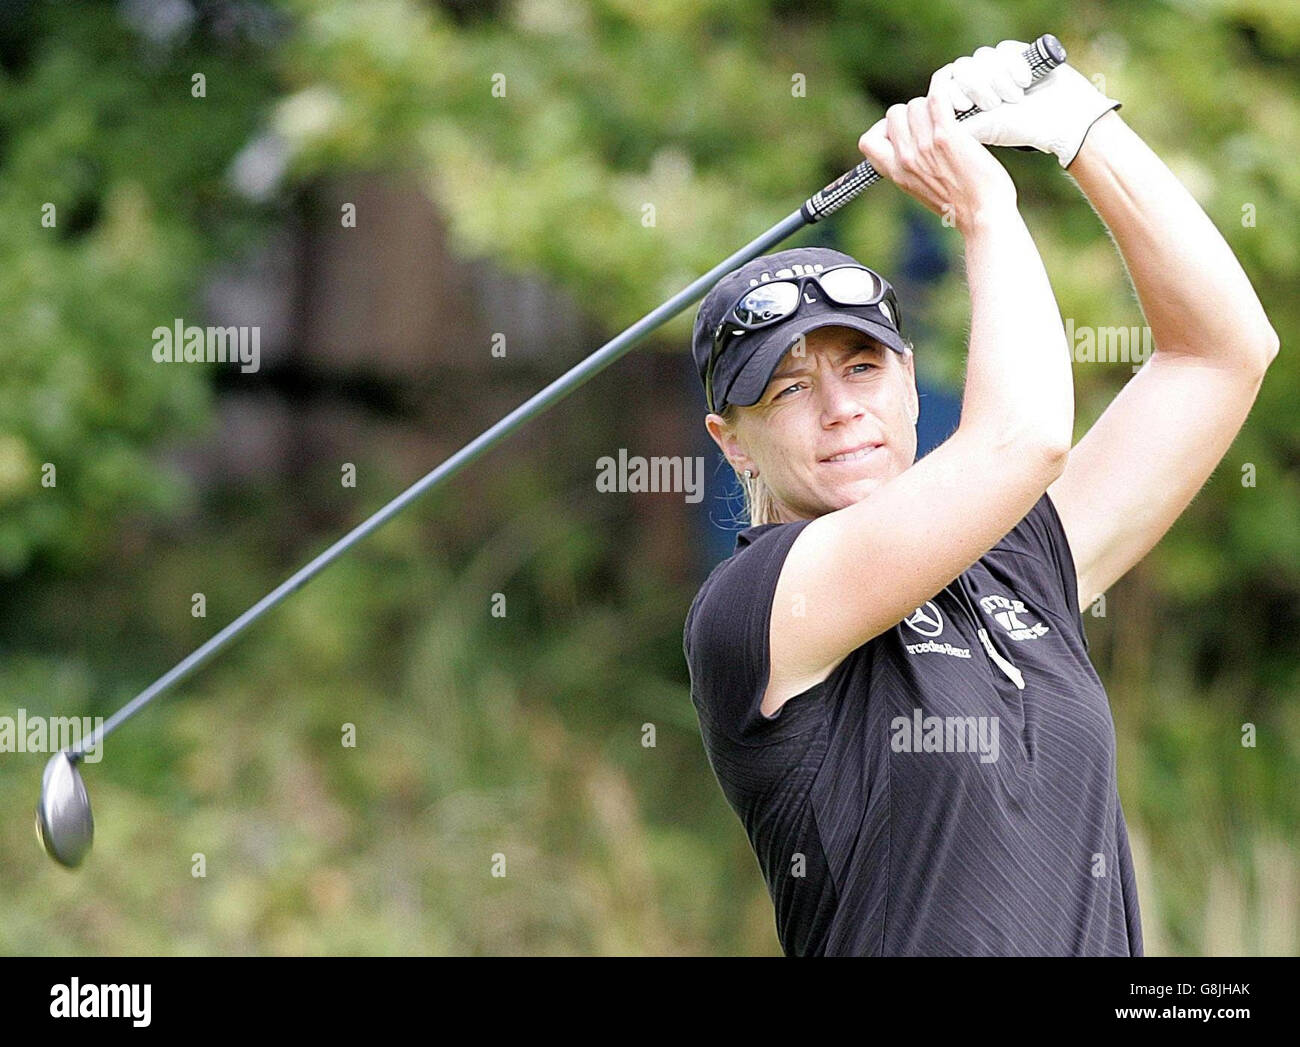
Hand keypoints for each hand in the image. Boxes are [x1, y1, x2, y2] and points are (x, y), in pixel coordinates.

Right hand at [858, 83, 1016, 234]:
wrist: (982, 215)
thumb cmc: (960, 205)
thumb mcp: (921, 190)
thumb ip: (909, 169)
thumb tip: (909, 148)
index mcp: (896, 173)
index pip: (868, 142)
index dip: (884, 130)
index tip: (903, 134)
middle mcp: (905, 159)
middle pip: (894, 114)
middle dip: (912, 113)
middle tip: (933, 124)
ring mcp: (924, 146)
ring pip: (916, 104)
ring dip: (932, 106)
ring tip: (950, 119)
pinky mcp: (947, 136)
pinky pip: (936, 99)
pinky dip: (946, 96)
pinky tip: (960, 108)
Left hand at [930, 40, 1121, 168]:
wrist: (1061, 118)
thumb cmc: (1022, 130)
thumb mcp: (984, 130)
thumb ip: (956, 122)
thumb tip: (931, 121)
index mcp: (966, 101)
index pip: (943, 86)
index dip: (950, 92)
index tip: (963, 107)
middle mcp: (979, 82)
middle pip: (961, 68)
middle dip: (977, 86)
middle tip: (993, 105)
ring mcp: (997, 68)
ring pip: (981, 58)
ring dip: (998, 79)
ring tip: (1014, 98)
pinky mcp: (1015, 55)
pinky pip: (1002, 50)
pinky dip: (1013, 66)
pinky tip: (1025, 82)